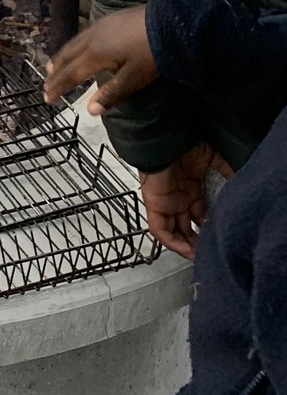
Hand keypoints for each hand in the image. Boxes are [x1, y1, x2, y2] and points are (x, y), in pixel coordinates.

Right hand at [43, 6, 157, 114]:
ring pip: (73, 43)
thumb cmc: (152, 53)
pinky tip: (78, 47)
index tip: (46, 99)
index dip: (58, 87)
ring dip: (61, 57)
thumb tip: (90, 111)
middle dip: (55, 72)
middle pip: (67, 57)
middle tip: (46, 84)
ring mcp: (99, 26)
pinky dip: (73, 45)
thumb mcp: (134, 78)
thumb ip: (111, 93)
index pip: (71, 74)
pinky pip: (82, 35)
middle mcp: (91, 39)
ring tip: (53, 65)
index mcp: (95, 55)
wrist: (170, 22)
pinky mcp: (109, 19)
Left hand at [140, 142, 232, 259]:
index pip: (199, 216)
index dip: (208, 229)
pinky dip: (172, 242)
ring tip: (199, 257)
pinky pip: (160, 230)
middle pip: (186, 227)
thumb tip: (240, 188)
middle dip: (198, 242)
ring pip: (173, 232)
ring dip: (186, 246)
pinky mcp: (154, 205)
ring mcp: (165, 202)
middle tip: (209, 254)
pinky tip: (186, 250)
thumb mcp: (215, 162)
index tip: (219, 239)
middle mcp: (178, 198)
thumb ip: (228, 175)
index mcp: (191, 188)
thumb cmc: (188, 143)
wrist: (169, 137)